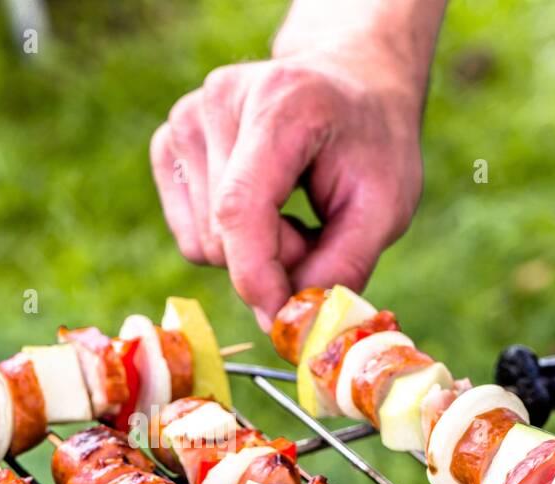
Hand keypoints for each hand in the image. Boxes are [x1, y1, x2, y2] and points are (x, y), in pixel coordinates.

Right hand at [150, 2, 441, 329]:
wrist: (348, 86)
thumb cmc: (371, 144)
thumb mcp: (386, 206)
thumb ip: (343, 267)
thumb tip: (289, 326)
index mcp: (281, 101)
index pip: (241, 206)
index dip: (256, 274)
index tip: (282, 318)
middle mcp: (220, 100)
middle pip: (223, 233)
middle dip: (272, 261)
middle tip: (316, 236)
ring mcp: (186, 118)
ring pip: (202, 242)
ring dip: (252, 253)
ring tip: (292, 216)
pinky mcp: (168, 143)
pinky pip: (189, 235)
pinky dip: (228, 241)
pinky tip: (262, 207)